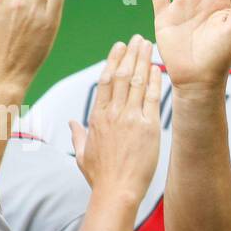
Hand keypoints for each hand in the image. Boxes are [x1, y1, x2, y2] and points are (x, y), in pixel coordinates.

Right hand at [71, 36, 160, 200]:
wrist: (116, 192)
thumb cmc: (100, 177)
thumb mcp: (82, 154)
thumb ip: (78, 134)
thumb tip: (71, 123)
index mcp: (96, 117)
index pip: (104, 81)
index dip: (112, 61)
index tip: (118, 47)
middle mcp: (112, 114)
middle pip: (121, 75)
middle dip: (129, 54)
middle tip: (137, 38)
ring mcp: (130, 119)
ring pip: (136, 81)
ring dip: (143, 60)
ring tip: (149, 44)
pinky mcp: (148, 127)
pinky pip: (152, 98)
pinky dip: (155, 81)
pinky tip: (159, 67)